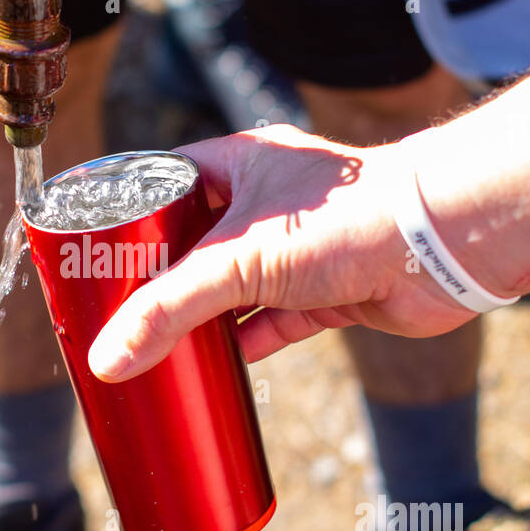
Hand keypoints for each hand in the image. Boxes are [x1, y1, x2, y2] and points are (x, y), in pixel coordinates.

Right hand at [88, 125, 476, 382]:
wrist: (439, 246)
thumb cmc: (347, 220)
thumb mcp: (238, 260)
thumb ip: (168, 309)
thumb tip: (110, 358)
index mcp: (237, 163)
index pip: (161, 180)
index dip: (126, 211)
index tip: (90, 246)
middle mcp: (264, 202)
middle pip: (193, 242)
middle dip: (159, 279)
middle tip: (115, 307)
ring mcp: (295, 249)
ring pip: (231, 287)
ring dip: (200, 318)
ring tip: (153, 345)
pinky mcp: (323, 291)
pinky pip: (270, 322)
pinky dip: (243, 345)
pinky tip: (213, 367)